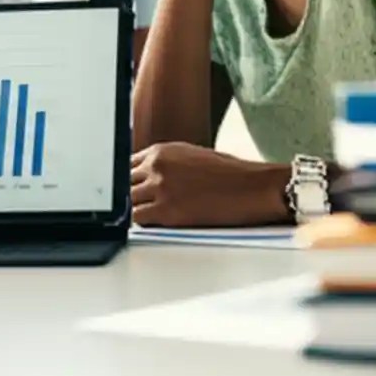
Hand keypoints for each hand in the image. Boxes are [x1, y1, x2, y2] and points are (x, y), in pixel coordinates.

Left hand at [131, 143, 288, 226]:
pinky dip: (141, 222)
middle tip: (132, 206)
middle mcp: (156, 166)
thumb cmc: (231, 174)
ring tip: (143, 217)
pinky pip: (138, 218)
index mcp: (161, 151)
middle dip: (127, 194)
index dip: (126, 180)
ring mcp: (160, 187)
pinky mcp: (166, 209)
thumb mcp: (191, 157)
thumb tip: (148, 178)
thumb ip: (165, 165)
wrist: (253, 188)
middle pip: (122, 182)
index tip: (127, 190)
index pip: (125, 164)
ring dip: (134, 209)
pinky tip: (152, 224)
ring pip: (127, 201)